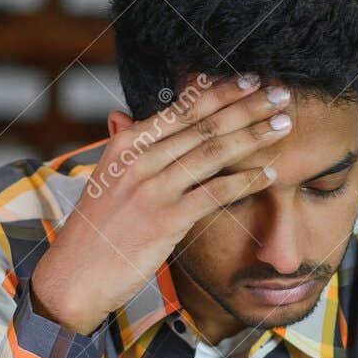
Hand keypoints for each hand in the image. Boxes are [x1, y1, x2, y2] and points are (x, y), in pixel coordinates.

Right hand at [30, 74, 292, 333]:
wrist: (72, 277)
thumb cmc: (95, 231)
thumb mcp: (105, 180)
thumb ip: (125, 149)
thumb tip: (121, 116)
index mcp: (126, 144)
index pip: (183, 108)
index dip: (223, 92)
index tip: (253, 80)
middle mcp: (138, 160)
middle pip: (204, 124)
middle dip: (248, 106)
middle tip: (282, 94)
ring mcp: (151, 189)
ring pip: (213, 152)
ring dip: (254, 136)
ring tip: (284, 126)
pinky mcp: (164, 220)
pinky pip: (214, 193)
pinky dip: (245, 181)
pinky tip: (268, 175)